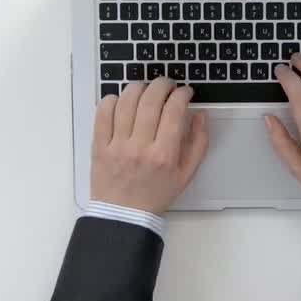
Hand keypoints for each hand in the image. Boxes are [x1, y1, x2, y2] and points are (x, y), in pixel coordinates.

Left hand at [91, 78, 209, 214]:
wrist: (124, 215)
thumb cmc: (156, 194)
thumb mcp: (186, 174)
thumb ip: (198, 143)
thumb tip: (200, 114)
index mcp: (164, 155)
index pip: (174, 111)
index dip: (182, 94)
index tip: (185, 92)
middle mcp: (140, 148)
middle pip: (150, 101)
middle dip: (162, 84)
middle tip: (166, 85)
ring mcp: (117, 146)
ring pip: (126, 102)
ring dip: (138, 88)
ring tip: (144, 89)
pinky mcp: (99, 146)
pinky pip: (102, 114)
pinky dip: (111, 100)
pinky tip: (120, 100)